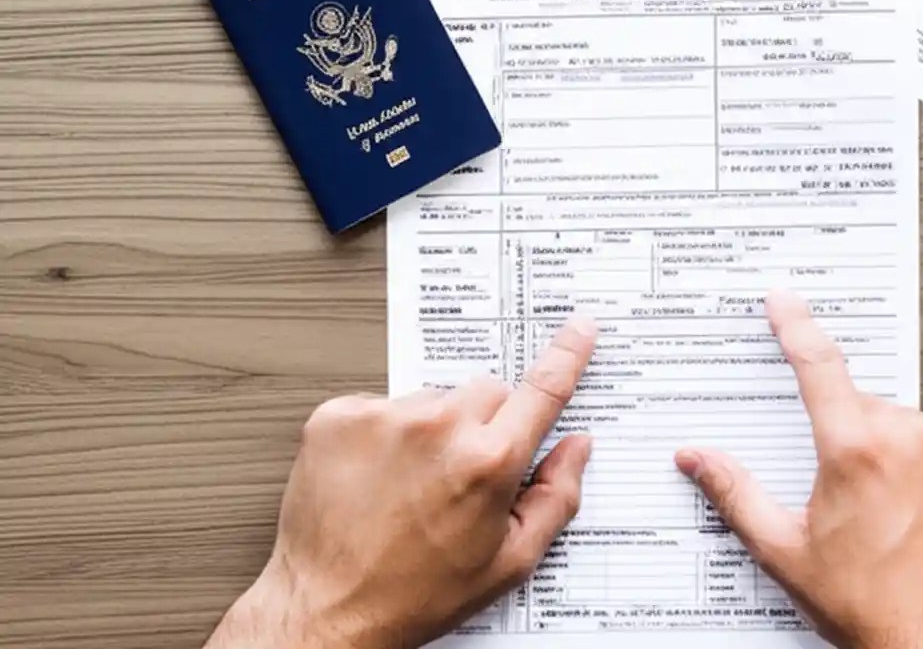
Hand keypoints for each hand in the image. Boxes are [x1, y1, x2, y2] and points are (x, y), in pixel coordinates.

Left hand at [204, 317, 597, 648]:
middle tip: (464, 473)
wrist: (327, 608)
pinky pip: (381, 405)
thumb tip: (576, 448)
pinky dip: (384, 433)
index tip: (579, 329)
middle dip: (486, 423)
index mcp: (488, 461)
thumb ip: (555, 497)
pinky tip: (377, 476)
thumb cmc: (416, 593)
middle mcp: (439, 428)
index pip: (543, 390)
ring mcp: (384, 417)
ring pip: (433, 398)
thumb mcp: (509, 561)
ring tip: (411, 483)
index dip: (567, 355)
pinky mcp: (338, 417)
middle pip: (486, 391)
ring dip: (432, 429)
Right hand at [675, 291, 922, 648]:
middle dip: (846, 438)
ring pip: (909, 432)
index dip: (796, 326)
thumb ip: (734, 493)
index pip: (817, 365)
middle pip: (864, 408)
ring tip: (884, 520)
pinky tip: (918, 520)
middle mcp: (910, 441)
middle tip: (840, 495)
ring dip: (891, 458)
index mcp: (854, 450)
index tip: (784, 301)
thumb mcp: (784, 550)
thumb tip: (697, 459)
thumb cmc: (868, 607)